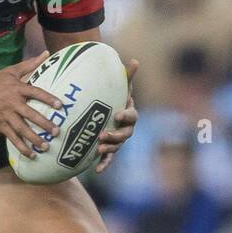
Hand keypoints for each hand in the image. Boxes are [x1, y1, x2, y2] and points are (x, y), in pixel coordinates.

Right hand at [0, 53, 61, 158]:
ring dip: (34, 139)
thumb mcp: (11, 71)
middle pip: (31, 114)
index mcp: (17, 88)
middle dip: (44, 124)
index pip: (35, 93)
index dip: (48, 99)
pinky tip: (32, 154)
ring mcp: (6, 115)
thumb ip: (30, 64)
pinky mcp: (0, 125)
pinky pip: (12, 138)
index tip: (60, 105)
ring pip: (22, 129)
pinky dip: (22, 147)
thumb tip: (46, 53)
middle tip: (57, 131)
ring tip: (46, 146)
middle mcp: (12, 102)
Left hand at [94, 59, 138, 174]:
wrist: (106, 110)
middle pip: (125, 134)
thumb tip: (135, 61)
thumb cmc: (113, 97)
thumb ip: (127, 76)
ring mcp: (118, 140)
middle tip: (102, 135)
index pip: (131, 116)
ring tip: (98, 149)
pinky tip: (97, 171)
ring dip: (109, 149)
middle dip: (115, 136)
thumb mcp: (119, 86)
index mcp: (129, 114)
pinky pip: (108, 159)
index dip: (125, 115)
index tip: (117, 115)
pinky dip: (104, 165)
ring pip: (116, 147)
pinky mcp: (109, 149)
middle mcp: (126, 129)